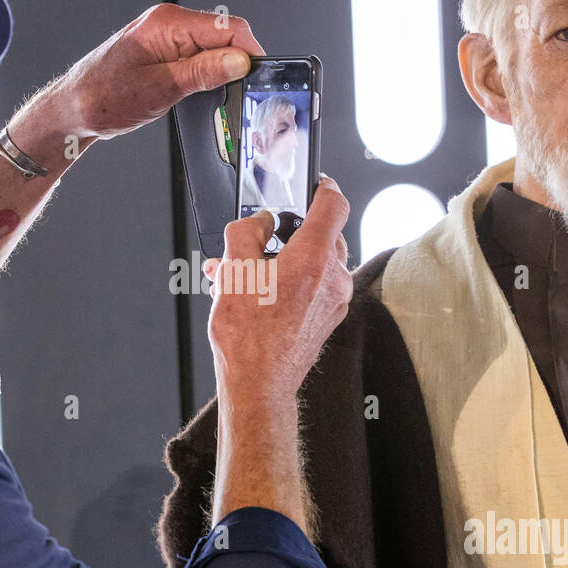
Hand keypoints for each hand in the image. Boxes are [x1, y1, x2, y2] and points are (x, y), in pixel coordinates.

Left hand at [54, 4, 264, 140]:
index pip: (228, 27)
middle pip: (224, 36)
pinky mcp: (164, 53)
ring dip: (217, 72)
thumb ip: (203, 72)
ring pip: (212, 50)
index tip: (255, 77)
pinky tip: (192, 93)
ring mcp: (166, 38)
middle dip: (234, 64)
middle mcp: (168, 24)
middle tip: (230, 93)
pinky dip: (203, 76)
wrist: (73, 108)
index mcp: (167, 23)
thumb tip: (239, 60)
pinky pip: (197, 58)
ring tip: (202, 96)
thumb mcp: (160, 89)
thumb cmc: (102, 97)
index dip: (248, 52)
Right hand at [204, 175, 351, 399]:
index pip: (334, 203)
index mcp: (315, 258)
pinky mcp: (328, 318)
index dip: (322, 186)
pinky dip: (289, 280)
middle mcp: (333, 278)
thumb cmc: (248, 337)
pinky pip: (313, 286)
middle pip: (322, 234)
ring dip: (283, 258)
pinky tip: (254, 291)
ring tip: (243, 272)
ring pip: (314, 262)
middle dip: (289, 231)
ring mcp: (334, 301)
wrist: (259, 385)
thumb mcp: (233, 270)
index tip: (313, 182)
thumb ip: (245, 233)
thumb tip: (256, 222)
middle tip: (259, 238)